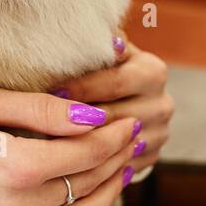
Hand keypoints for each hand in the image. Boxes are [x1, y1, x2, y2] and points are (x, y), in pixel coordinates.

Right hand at [0, 83, 142, 205]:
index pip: (85, 150)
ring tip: (124, 166)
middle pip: (87, 181)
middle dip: (116, 156)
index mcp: (13, 166)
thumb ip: (39, 109)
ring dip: (110, 191)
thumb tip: (94, 117)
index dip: (112, 133)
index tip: (126, 116)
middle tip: (132, 134)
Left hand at [54, 38, 170, 179]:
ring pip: (115, 145)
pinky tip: (65, 161)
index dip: (80, 87)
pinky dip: (92, 164)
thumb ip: (98, 46)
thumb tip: (99, 40)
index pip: (115, 82)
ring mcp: (159, 134)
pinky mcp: (151, 158)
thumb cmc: (103, 68)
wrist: (125, 97)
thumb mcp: (104, 52)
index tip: (51, 93)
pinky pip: (118, 166)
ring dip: (82, 145)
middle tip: (43, 122)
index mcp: (153, 72)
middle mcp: (162, 104)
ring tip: (48, 143)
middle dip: (77, 119)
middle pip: (115, 116)